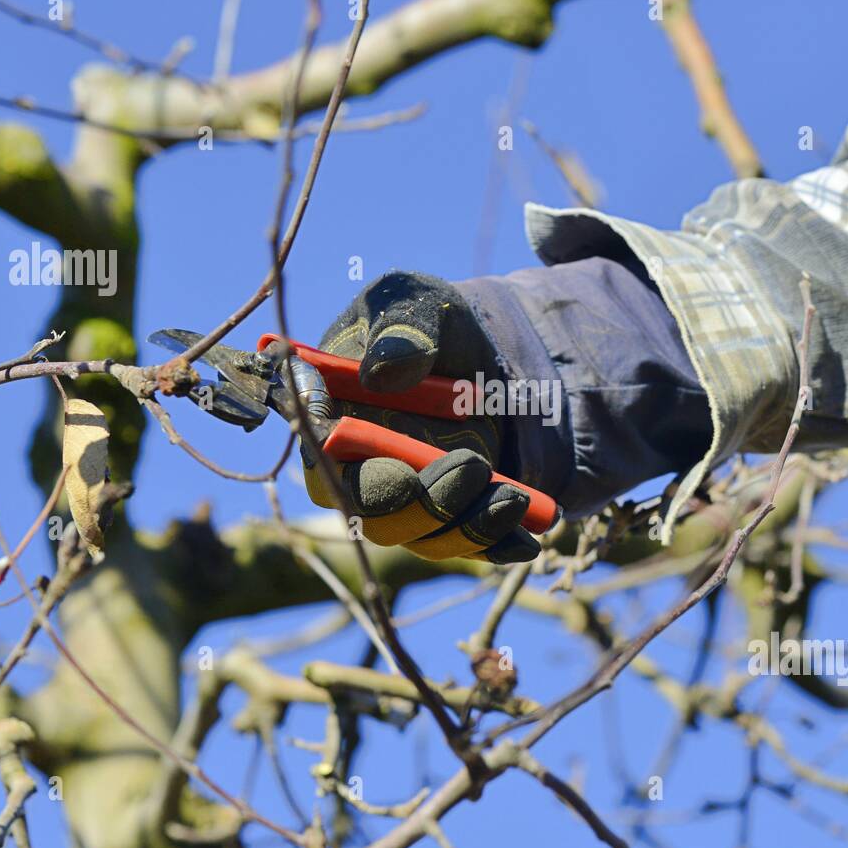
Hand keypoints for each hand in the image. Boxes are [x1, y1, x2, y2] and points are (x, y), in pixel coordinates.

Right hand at [303, 272, 541, 562]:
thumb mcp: (418, 303)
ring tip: (514, 496)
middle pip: (370, 511)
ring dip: (466, 525)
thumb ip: (401, 330)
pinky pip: (465, 543)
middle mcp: (358, 467)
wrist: (489, 350)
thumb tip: (380, 370)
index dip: (348, 473)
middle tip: (470, 468)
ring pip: (421, 535)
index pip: (320, 456)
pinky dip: (496, 544)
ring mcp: (405, 498)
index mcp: (330, 413)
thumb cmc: (434, 323)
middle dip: (420, 503)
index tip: (388, 465)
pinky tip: (527, 541)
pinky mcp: (449, 515)